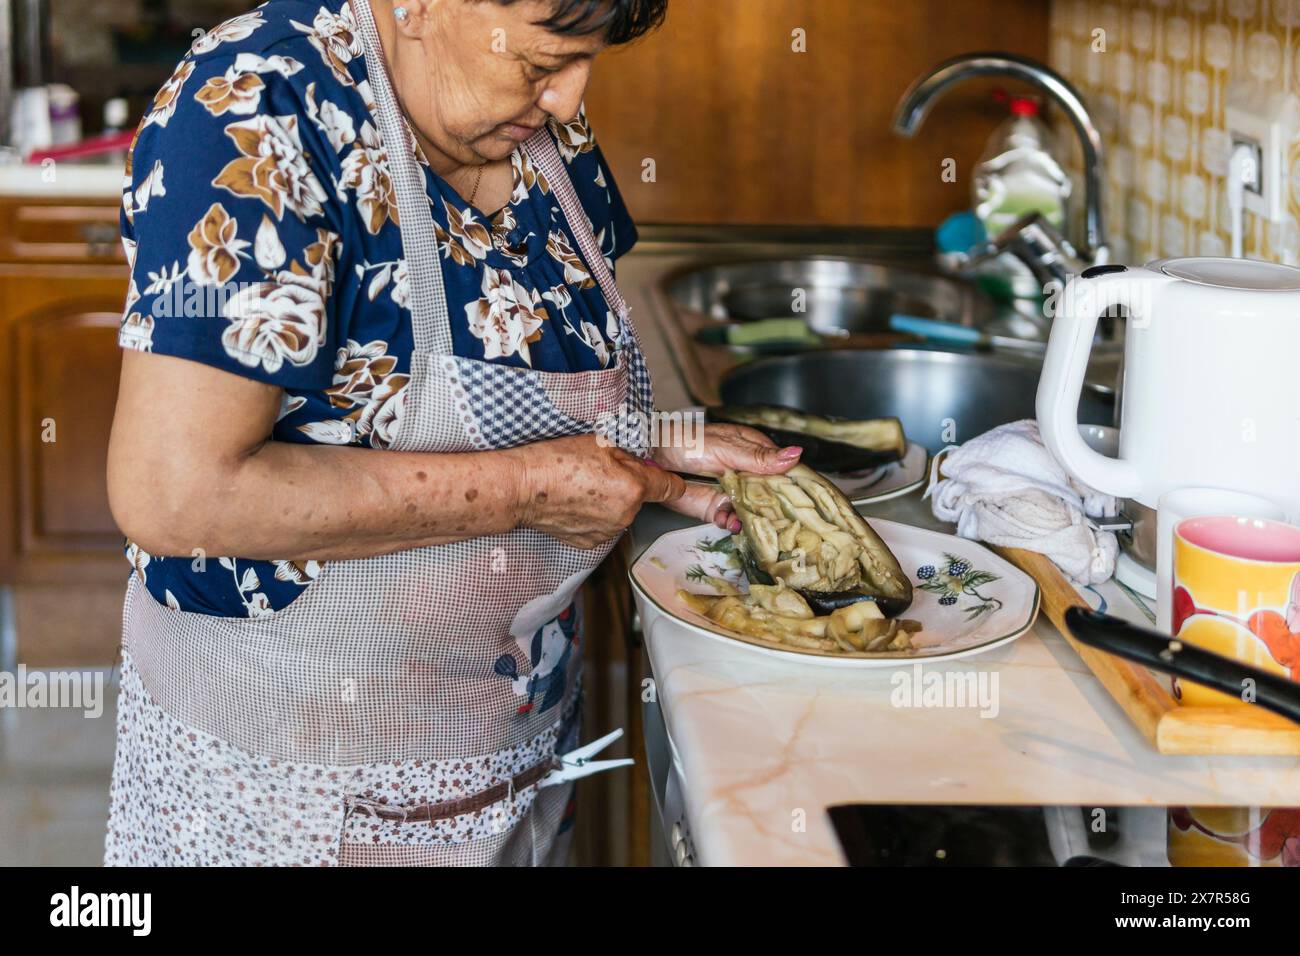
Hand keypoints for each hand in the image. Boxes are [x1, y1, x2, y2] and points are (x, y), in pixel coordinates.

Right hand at [513, 435, 685, 549]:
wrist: (521, 488)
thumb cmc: (555, 461)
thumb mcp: (601, 443)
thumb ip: (631, 455)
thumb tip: (645, 462)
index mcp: (633, 488)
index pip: (671, 488)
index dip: (670, 480)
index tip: (666, 477)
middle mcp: (625, 515)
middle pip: (641, 498)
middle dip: (629, 485)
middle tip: (602, 471)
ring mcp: (607, 532)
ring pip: (622, 512)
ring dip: (612, 502)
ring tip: (583, 487)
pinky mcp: (589, 542)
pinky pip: (603, 525)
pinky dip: (595, 515)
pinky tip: (575, 502)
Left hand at [654, 424, 801, 529]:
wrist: (650, 455)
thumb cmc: (686, 441)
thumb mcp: (727, 448)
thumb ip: (759, 458)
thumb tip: (796, 455)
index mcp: (753, 450)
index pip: (782, 468)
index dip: (793, 483)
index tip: (806, 498)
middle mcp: (745, 472)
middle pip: (769, 494)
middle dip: (773, 507)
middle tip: (780, 518)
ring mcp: (730, 490)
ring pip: (751, 510)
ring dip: (752, 517)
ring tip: (749, 520)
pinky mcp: (714, 506)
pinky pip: (729, 518)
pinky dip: (730, 522)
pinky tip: (730, 521)